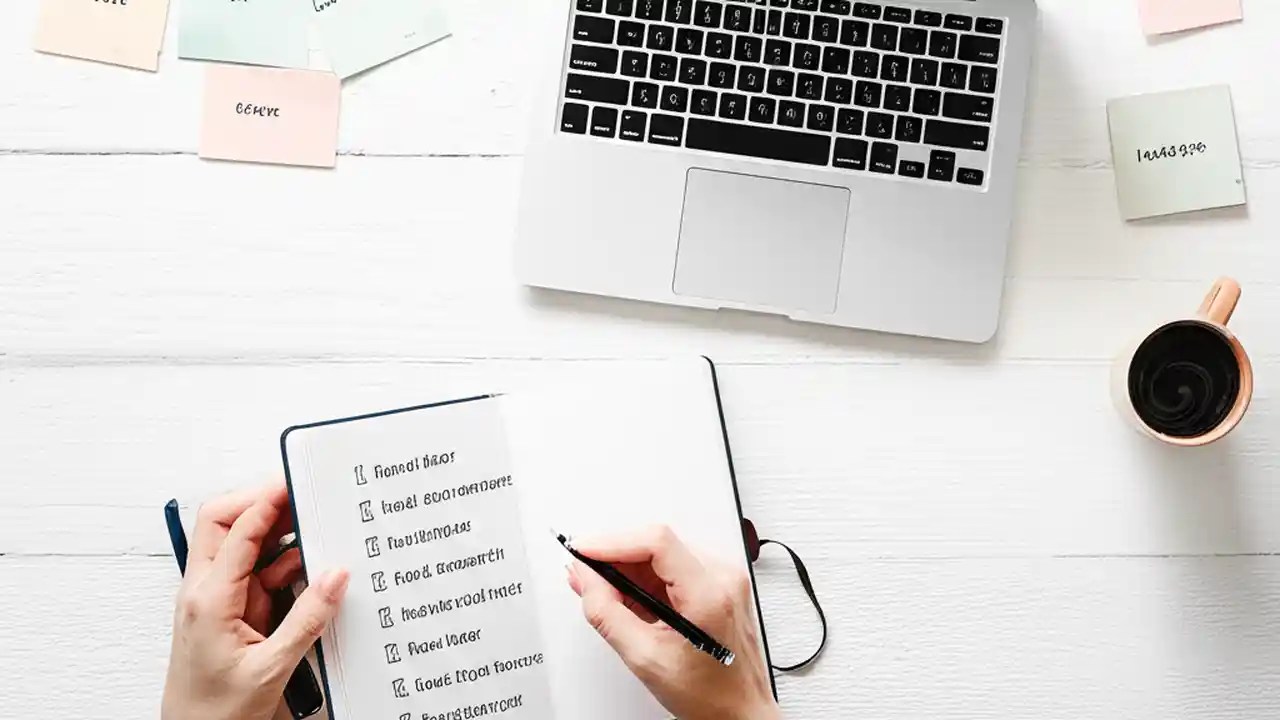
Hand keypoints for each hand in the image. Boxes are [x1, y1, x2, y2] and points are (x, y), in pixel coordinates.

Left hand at [162, 481, 348, 719]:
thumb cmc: (214, 712)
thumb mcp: (270, 668)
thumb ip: (307, 619)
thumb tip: (335, 577)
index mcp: (208, 599)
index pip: (235, 530)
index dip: (266, 500)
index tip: (295, 483)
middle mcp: (205, 590)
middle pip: (225, 522)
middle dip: (262, 501)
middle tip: (301, 493)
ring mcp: (215, 597)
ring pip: (239, 542)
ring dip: (273, 530)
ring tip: (311, 525)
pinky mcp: (229, 608)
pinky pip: (254, 570)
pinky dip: (280, 560)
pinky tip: (306, 564)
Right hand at [567, 526, 780, 719]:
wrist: (741, 711)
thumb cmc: (710, 695)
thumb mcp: (645, 657)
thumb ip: (607, 613)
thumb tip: (586, 579)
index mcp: (710, 594)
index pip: (656, 542)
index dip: (613, 542)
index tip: (584, 551)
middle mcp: (723, 578)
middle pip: (658, 545)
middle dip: (616, 556)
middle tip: (585, 574)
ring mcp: (724, 579)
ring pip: (663, 555)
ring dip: (629, 569)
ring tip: (604, 593)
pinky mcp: (719, 585)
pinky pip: (674, 568)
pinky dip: (646, 579)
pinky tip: (629, 597)